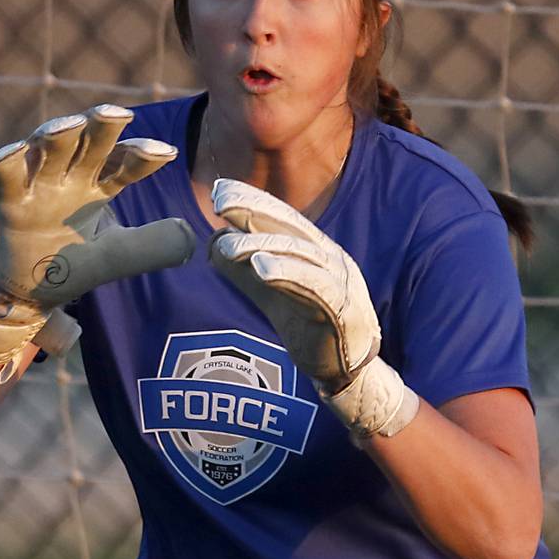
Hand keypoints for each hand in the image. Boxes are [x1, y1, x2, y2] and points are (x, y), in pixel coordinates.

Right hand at [0, 105, 195, 368]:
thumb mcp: (119, 255)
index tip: (166, 154)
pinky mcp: (9, 202)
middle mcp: (70, 176)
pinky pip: (4, 176)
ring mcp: (38, 185)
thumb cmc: (74, 263)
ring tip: (70, 125)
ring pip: (48, 148)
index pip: (125, 162)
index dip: (142, 155)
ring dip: (58, 132)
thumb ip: (155, 245)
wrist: (32, 294)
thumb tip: (192, 236)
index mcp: (99, 184)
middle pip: (89, 142)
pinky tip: (14, 150)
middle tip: (120, 114)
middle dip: (103, 125)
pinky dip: (6, 161)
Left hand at [208, 178, 417, 437]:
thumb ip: (244, 271)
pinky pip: (316, 287)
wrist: (345, 370)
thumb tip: (212, 243)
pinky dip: (289, 273)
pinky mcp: (342, 310)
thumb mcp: (270, 294)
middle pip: (290, 227)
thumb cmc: (310, 327)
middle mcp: (330, 258)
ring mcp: (341, 282)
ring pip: (300, 255)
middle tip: (220, 201)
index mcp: (315, 250)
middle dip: (254, 210)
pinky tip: (262, 269)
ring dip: (262, 246)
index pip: (282, 217)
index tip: (220, 189)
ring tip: (228, 246)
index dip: (252, 200)